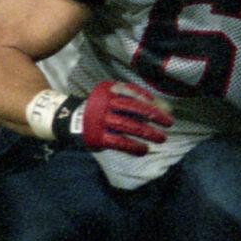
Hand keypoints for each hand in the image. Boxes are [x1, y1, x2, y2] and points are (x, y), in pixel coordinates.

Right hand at [56, 81, 172, 153]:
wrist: (72, 120)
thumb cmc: (103, 108)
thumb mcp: (115, 98)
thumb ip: (137, 101)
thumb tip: (166, 108)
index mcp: (109, 91)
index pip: (132, 92)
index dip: (150, 99)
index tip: (165, 108)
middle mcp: (105, 104)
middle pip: (132, 107)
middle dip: (153, 114)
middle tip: (169, 122)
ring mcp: (100, 120)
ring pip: (127, 125)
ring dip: (147, 132)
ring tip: (162, 138)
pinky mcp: (98, 137)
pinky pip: (119, 142)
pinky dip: (133, 147)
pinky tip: (145, 150)